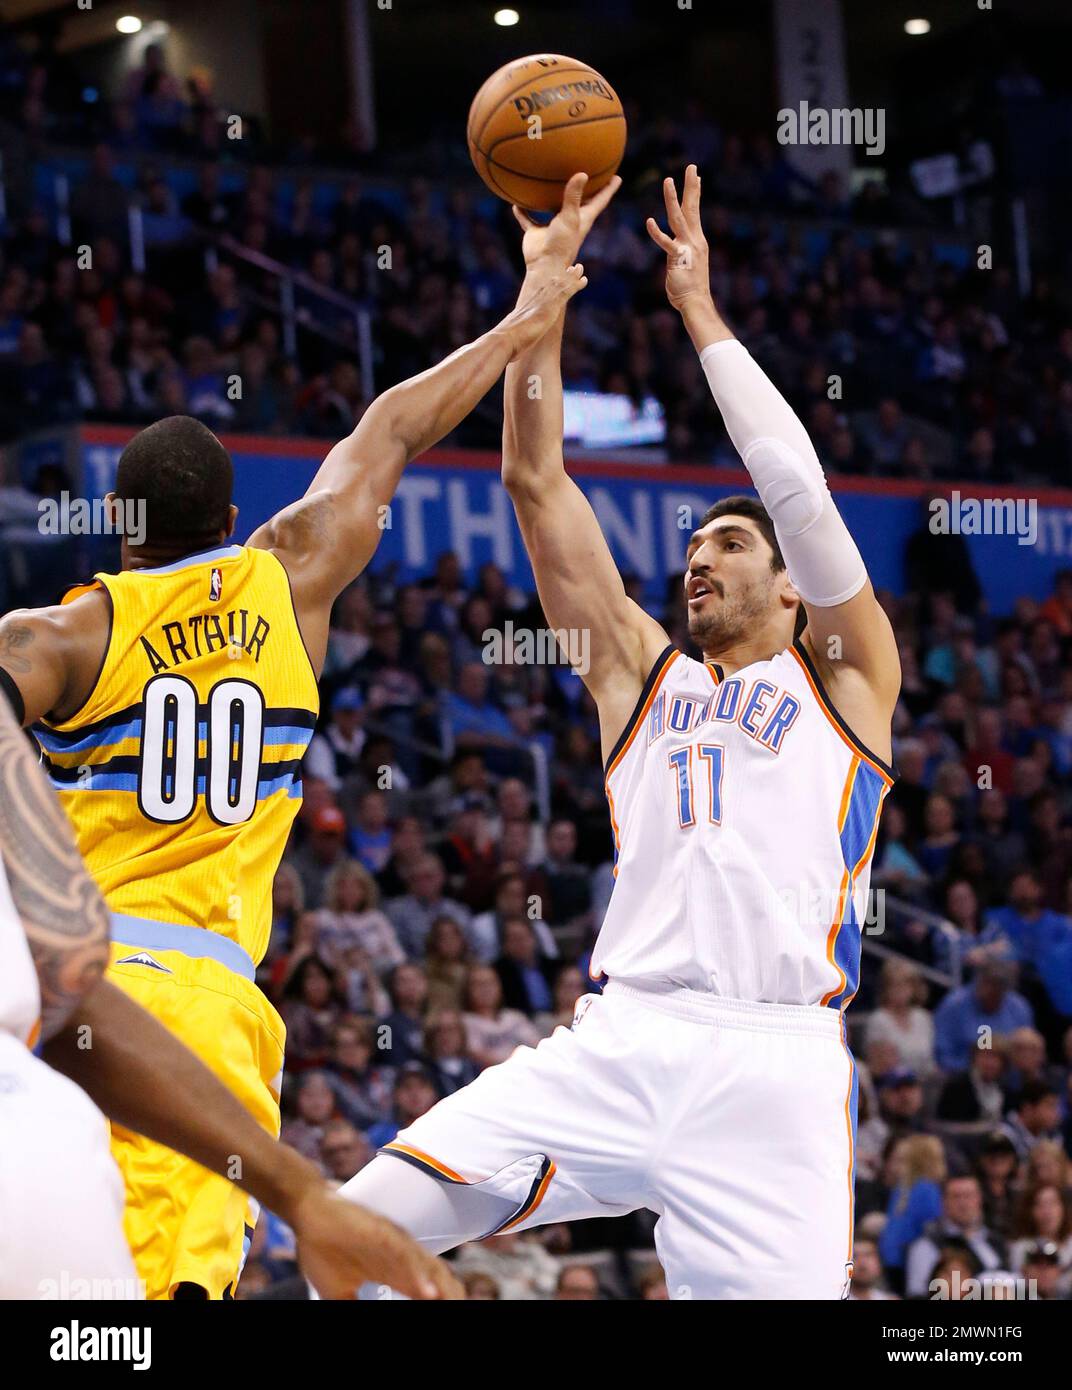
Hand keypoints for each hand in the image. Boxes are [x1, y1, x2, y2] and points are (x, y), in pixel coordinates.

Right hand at [290, 1184, 463, 1299]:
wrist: (307, 1210)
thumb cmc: (322, 1249)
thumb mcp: (338, 1293)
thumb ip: (355, 1307)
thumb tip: (360, 1314)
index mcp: (393, 1271)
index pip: (425, 1293)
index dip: (439, 1303)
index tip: (450, 1315)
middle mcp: (399, 1256)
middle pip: (435, 1281)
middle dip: (449, 1298)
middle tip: (460, 1309)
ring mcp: (393, 1243)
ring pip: (427, 1268)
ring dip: (441, 1291)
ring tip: (455, 1304)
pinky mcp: (381, 1232)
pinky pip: (404, 1254)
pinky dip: (418, 1274)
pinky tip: (428, 1292)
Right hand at [501, 264, 587, 359]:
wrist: (504, 340)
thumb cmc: (505, 344)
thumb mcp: (511, 339)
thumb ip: (514, 338)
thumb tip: (509, 349)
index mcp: (526, 307)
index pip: (540, 292)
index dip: (549, 285)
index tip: (555, 278)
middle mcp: (534, 301)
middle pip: (551, 284)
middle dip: (561, 275)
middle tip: (571, 268)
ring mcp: (542, 303)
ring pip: (560, 284)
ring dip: (571, 276)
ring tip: (580, 268)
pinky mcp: (549, 308)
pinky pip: (566, 292)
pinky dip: (576, 285)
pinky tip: (584, 281)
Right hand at [513, 171, 621, 269]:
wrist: (544, 266)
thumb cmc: (562, 244)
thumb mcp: (570, 217)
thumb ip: (573, 196)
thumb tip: (582, 174)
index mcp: (582, 218)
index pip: (600, 200)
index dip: (609, 188)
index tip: (617, 177)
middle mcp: (569, 221)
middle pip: (578, 202)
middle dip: (584, 190)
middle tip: (587, 172)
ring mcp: (552, 227)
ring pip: (552, 208)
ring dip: (550, 198)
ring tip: (549, 182)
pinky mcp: (537, 233)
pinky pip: (528, 219)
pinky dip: (522, 212)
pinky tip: (516, 203)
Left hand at [645, 164, 711, 313]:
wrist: (695, 302)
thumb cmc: (689, 288)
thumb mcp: (688, 265)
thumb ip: (682, 254)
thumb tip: (678, 251)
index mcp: (697, 240)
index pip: (695, 212)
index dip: (695, 193)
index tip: (696, 176)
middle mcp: (695, 240)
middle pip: (692, 208)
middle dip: (691, 186)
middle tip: (691, 167)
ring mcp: (687, 248)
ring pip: (679, 218)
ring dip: (673, 199)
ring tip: (668, 181)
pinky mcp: (678, 259)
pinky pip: (666, 243)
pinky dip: (657, 232)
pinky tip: (649, 221)